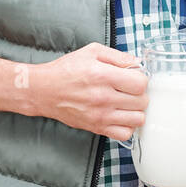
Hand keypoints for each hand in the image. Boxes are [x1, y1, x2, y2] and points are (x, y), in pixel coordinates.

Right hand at [31, 42, 147, 141]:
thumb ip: (118, 56)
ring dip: (136, 111)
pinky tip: (120, 116)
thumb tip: (138, 64)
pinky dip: (127, 126)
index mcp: (103, 76)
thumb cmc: (66, 70)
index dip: (141, 79)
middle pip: (142, 101)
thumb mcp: (92, 52)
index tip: (133, 78)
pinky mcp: (96, 128)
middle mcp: (103, 98)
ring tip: (127, 103)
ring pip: (138, 119)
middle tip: (129, 90)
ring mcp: (100, 116)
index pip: (140, 83)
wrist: (43, 90)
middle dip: (139, 94)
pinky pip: (124, 134)